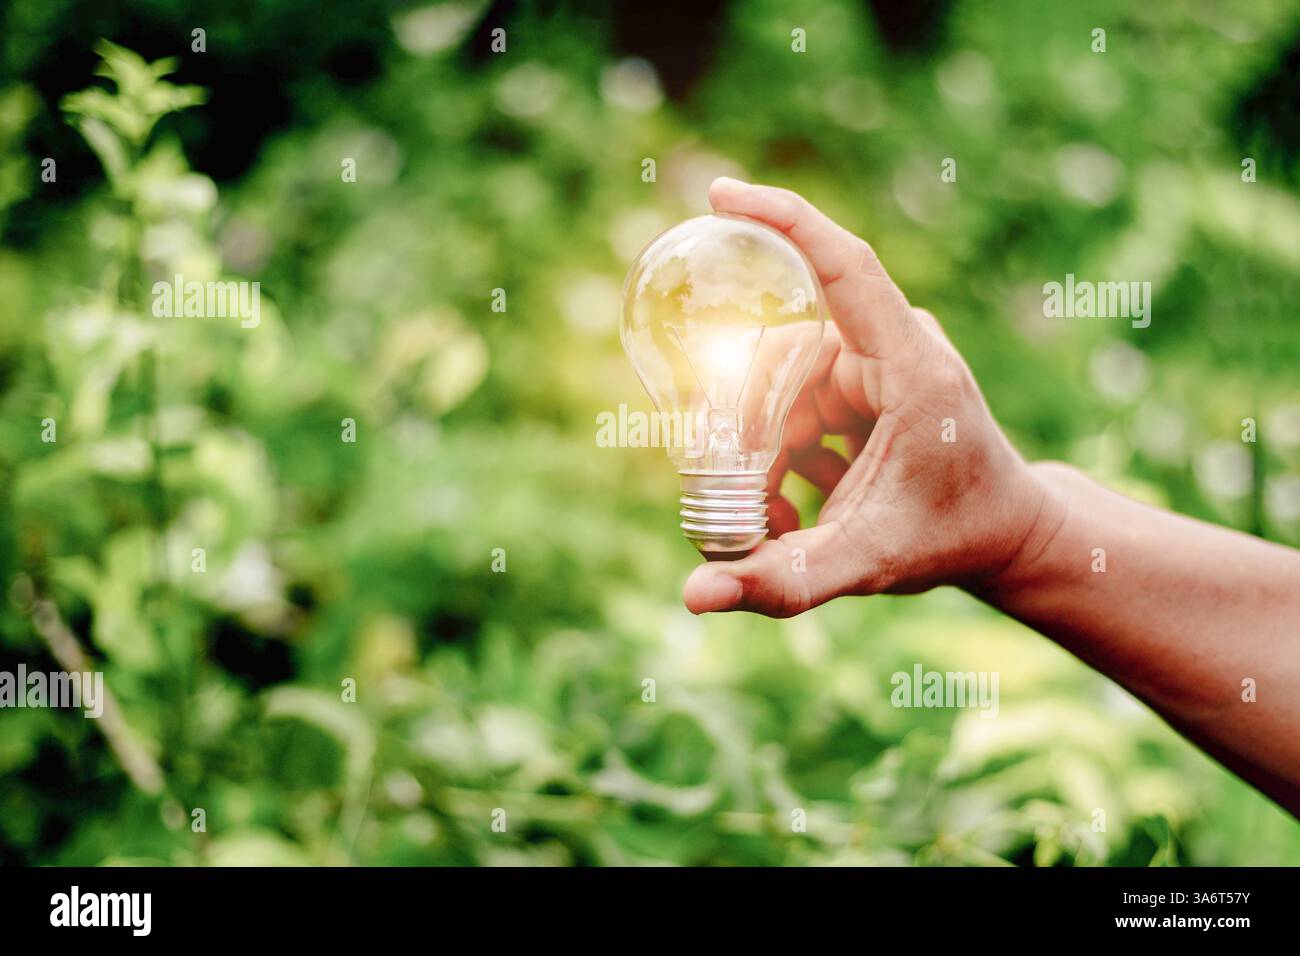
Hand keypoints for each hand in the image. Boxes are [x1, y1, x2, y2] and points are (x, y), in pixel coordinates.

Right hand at [683, 178, 1053, 615]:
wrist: (1007, 537)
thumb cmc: (950, 540)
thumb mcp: (866, 562)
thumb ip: (782, 582)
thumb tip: (692, 595)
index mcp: (909, 366)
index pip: (842, 266)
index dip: (784, 219)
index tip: (720, 195)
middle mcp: (895, 348)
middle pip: (786, 352)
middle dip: (751, 427)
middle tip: (744, 498)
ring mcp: (881, 361)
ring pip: (784, 380)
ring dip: (766, 449)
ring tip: (781, 519)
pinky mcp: (868, 380)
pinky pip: (798, 396)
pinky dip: (782, 450)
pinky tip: (798, 506)